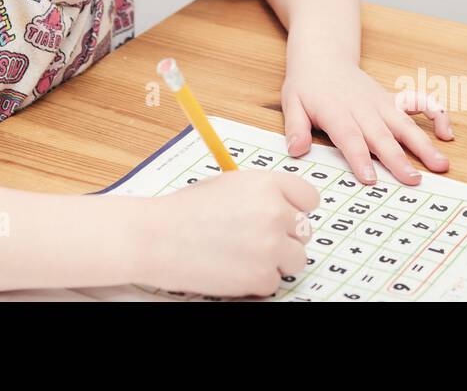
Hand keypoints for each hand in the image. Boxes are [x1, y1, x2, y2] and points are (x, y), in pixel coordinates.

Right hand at [138, 169, 319, 297]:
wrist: (156, 238)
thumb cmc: (185, 210)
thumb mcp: (228, 185)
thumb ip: (262, 193)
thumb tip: (286, 209)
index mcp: (266, 183)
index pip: (309, 198)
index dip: (295, 208)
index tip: (284, 216)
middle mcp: (274, 212)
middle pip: (305, 231)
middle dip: (284, 236)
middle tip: (255, 238)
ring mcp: (270, 246)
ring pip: (296, 259)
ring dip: (275, 260)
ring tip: (244, 254)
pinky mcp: (261, 276)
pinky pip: (274, 282)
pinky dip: (256, 280)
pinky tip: (232, 268)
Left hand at [282, 57, 454, 185]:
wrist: (324, 55)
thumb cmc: (307, 85)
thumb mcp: (291, 102)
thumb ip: (295, 127)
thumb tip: (296, 150)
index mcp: (336, 110)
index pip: (349, 136)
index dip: (360, 157)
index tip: (370, 179)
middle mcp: (363, 107)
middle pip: (382, 135)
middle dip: (398, 158)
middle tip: (414, 180)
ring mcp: (381, 103)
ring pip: (404, 124)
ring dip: (423, 144)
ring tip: (441, 165)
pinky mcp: (392, 100)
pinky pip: (418, 104)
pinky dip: (435, 114)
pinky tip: (447, 133)